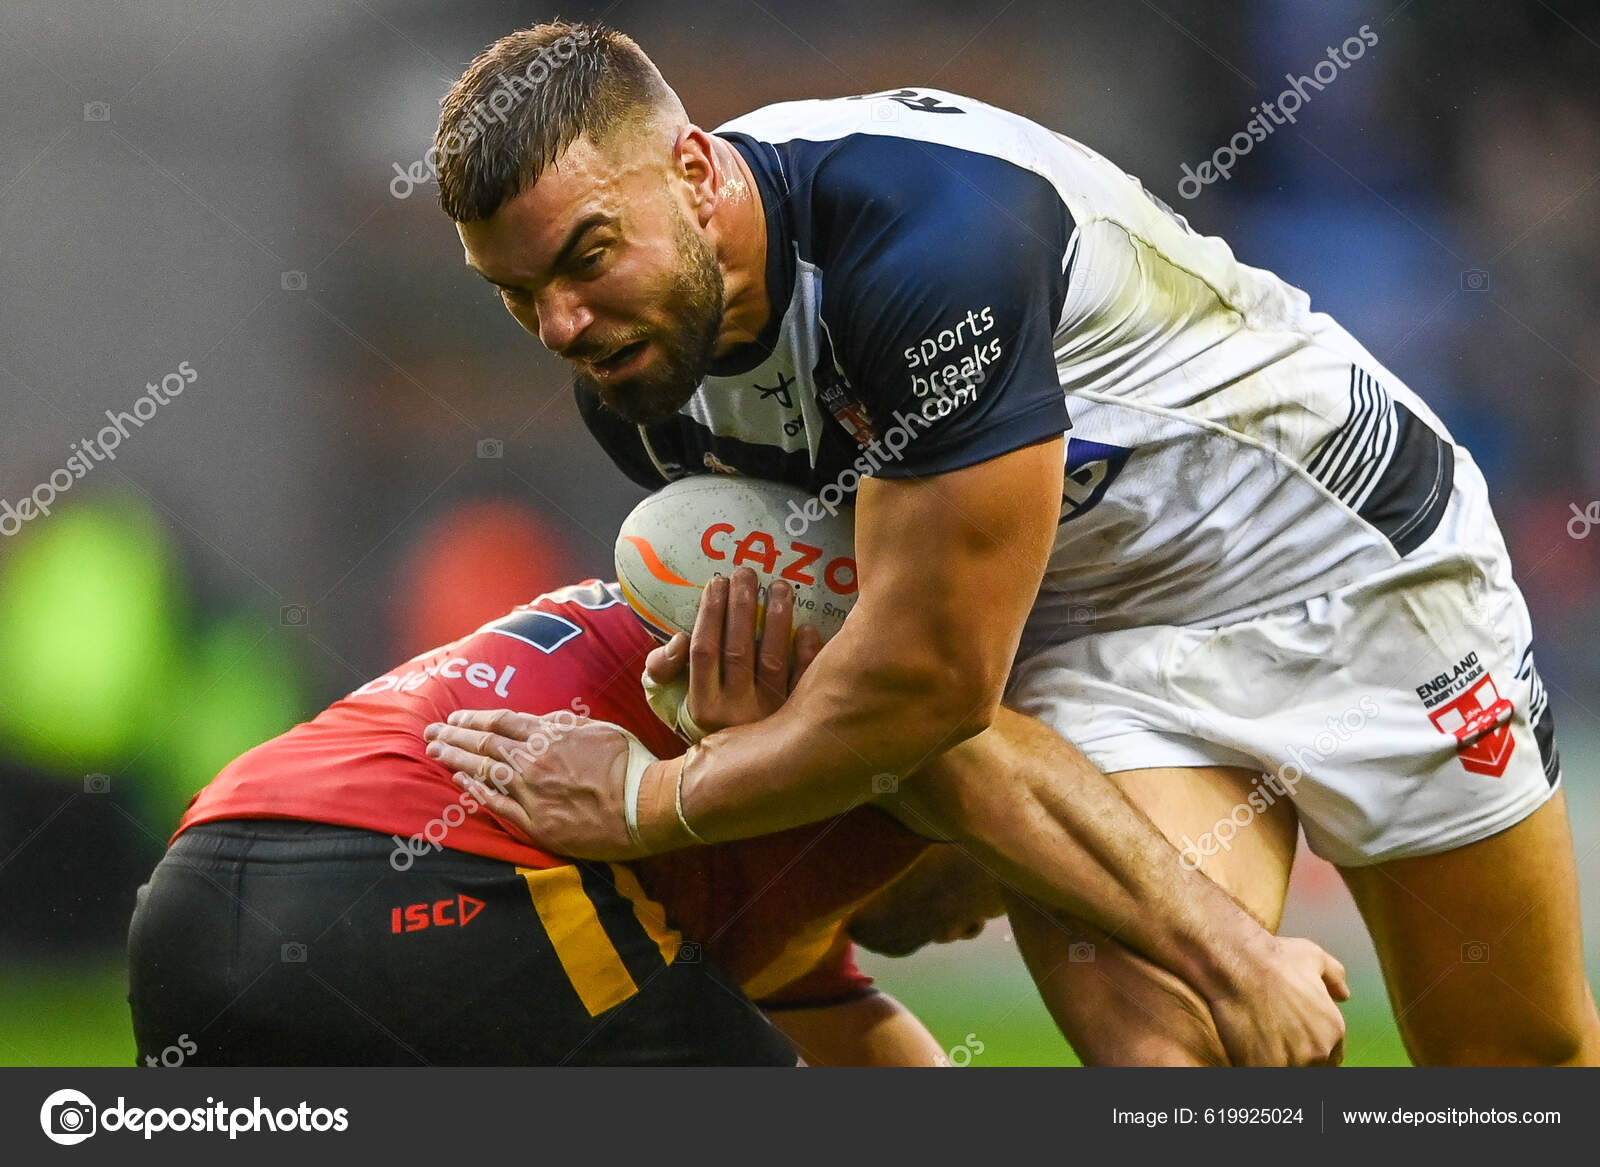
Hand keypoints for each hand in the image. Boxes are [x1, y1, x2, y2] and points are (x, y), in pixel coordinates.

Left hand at [423, 710, 659, 858]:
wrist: (645, 805)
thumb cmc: (629, 764)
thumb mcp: (600, 728)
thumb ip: (565, 723)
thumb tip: (539, 720)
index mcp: (549, 736)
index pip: (500, 721)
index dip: (473, 718)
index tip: (454, 717)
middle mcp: (534, 762)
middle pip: (484, 744)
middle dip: (453, 736)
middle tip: (430, 732)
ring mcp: (532, 794)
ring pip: (484, 771)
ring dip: (456, 759)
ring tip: (435, 752)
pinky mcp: (536, 823)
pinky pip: (497, 805)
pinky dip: (476, 791)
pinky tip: (460, 781)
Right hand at [644, 567, 822, 736]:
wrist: (737, 776)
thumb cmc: (703, 722)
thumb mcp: (668, 702)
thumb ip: (661, 669)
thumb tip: (678, 640)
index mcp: (702, 706)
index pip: (704, 651)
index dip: (710, 613)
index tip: (716, 582)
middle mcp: (735, 711)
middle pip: (739, 649)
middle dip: (742, 606)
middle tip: (745, 572)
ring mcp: (770, 717)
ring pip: (773, 660)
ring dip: (777, 619)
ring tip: (779, 586)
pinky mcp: (799, 720)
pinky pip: (805, 682)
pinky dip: (808, 654)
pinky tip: (807, 627)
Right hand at [1207, 933, 1349, 1065]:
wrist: (1237, 965)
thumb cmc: (1273, 959)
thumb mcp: (1313, 957)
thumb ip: (1334, 976)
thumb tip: (1343, 994)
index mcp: (1333, 1030)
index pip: (1331, 1057)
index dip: (1312, 1049)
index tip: (1296, 1042)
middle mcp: (1318, 1052)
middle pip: (1311, 1068)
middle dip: (1297, 1057)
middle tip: (1276, 1040)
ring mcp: (1290, 1064)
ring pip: (1289, 1072)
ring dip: (1278, 1063)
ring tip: (1262, 1047)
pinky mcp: (1261, 1068)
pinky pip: (1262, 1073)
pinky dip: (1256, 1065)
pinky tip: (1248, 1051)